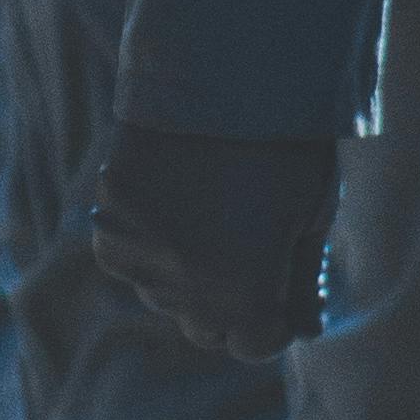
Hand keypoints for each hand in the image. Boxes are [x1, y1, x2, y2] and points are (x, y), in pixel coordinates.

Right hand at [93, 124, 337, 357]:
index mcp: (245, 297)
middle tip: (246, 249)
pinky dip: (146, 240)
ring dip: (185, 272)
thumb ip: (302, 281)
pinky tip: (172, 197)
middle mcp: (186, 292)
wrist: (223, 72)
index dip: (273, 321)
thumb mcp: (311, 217)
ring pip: (162, 293)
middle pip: (206, 328)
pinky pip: (127, 255)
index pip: (254, 346)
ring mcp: (141, 258)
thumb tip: (305, 330)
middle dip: (229, 302)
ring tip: (209, 210)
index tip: (281, 288)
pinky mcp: (109, 223)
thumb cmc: (286, 145)